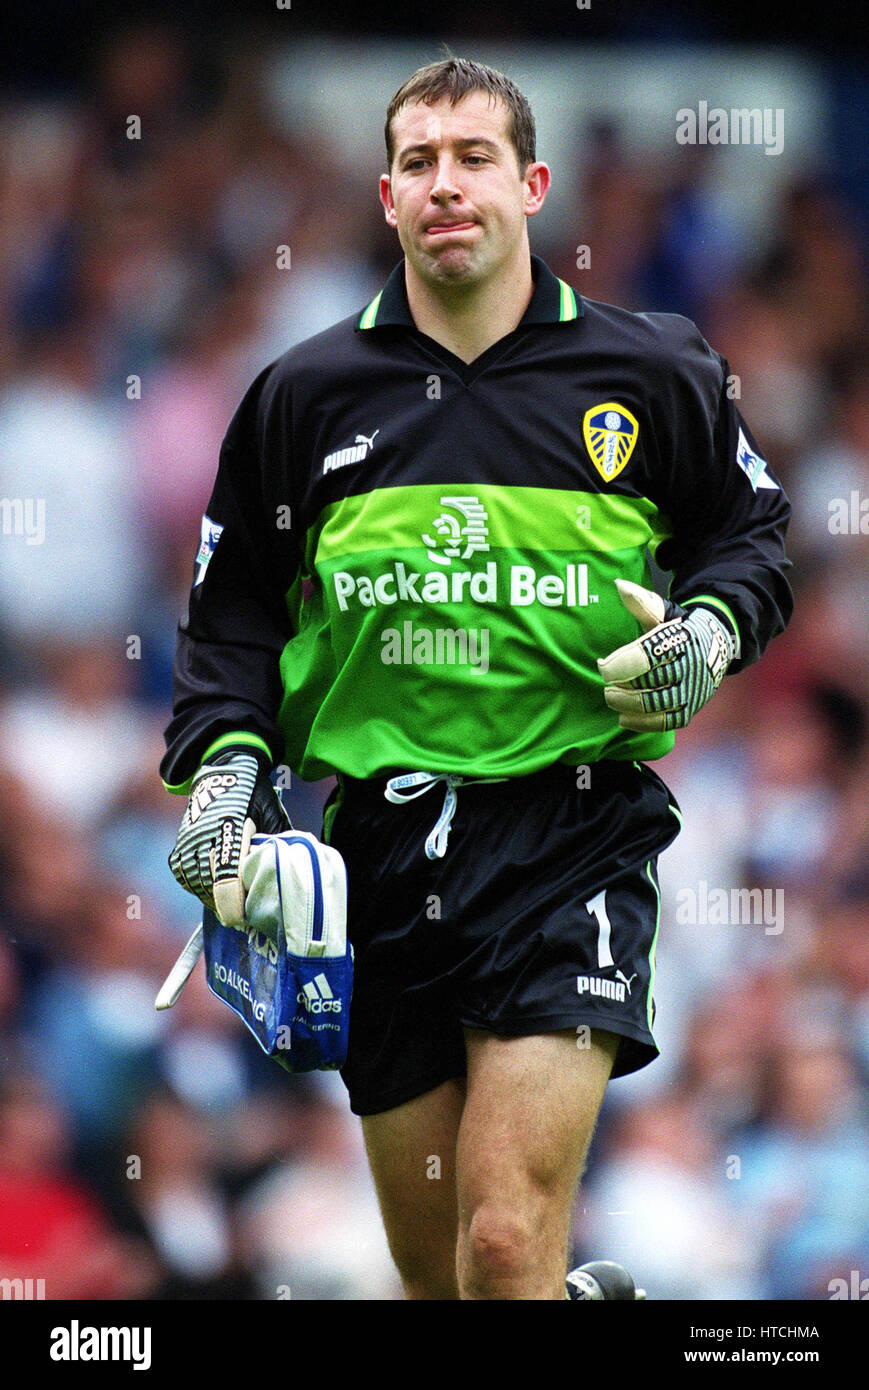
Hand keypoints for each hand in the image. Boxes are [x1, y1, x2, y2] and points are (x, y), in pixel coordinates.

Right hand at [169, 748, 290, 924]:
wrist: (223, 771)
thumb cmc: (255, 795)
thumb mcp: (273, 816)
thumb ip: (277, 846)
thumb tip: (287, 877)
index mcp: (229, 831)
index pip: (229, 882)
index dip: (237, 907)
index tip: (247, 920)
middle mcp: (203, 840)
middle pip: (214, 892)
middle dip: (232, 907)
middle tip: (248, 917)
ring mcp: (188, 846)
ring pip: (199, 889)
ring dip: (216, 899)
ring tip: (235, 903)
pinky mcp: (179, 850)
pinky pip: (188, 880)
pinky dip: (202, 887)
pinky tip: (217, 886)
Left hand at [597, 580, 736, 731]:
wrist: (717, 645)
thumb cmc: (680, 628)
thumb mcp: (665, 612)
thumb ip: (642, 602)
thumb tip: (619, 585)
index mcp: (680, 641)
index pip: (644, 658)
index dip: (617, 665)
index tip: (602, 665)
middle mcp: (689, 667)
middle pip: (647, 685)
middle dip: (620, 687)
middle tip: (607, 685)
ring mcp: (691, 691)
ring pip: (655, 706)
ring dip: (627, 705)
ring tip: (612, 697)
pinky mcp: (690, 710)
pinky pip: (664, 723)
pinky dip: (640, 723)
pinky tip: (623, 716)